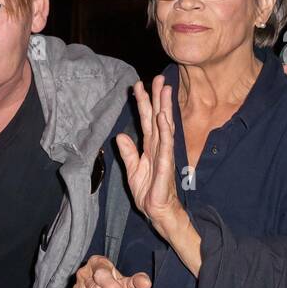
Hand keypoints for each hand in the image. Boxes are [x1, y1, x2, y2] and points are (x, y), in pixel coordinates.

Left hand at [116, 75, 184, 235]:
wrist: (157, 210)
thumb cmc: (148, 191)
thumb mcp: (133, 170)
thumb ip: (128, 153)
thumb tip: (121, 136)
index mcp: (149, 147)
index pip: (146, 120)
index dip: (143, 103)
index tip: (139, 85)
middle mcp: (158, 146)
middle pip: (157, 117)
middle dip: (157, 97)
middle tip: (158, 77)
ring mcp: (163, 153)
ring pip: (164, 125)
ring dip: (164, 107)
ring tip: (164, 89)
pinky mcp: (165, 164)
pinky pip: (165, 144)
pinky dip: (165, 130)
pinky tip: (165, 117)